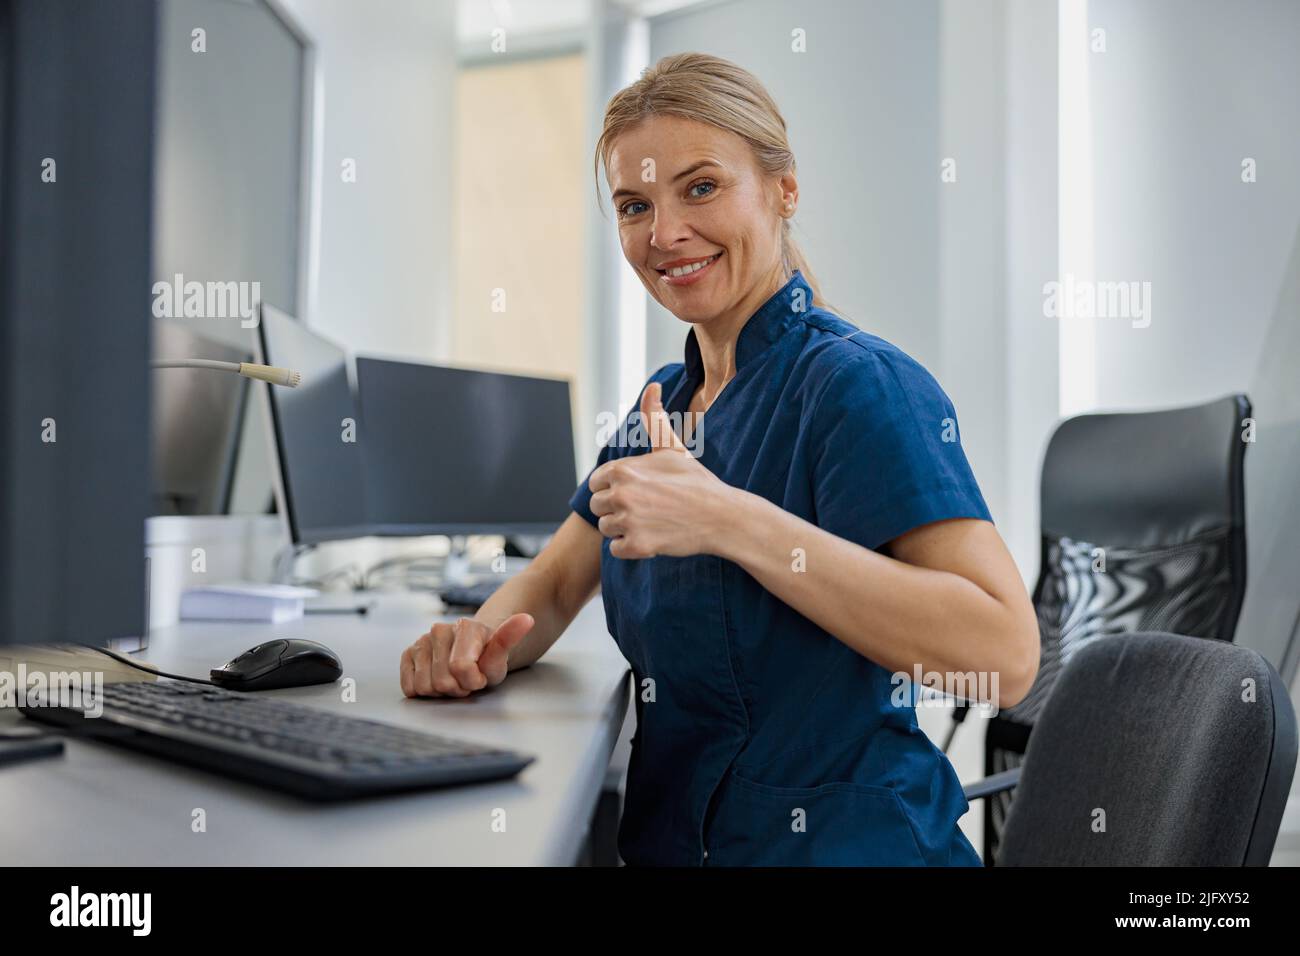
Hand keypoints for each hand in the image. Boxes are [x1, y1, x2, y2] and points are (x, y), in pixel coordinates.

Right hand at [400, 612, 533, 697]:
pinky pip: (409, 687)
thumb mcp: (503, 655)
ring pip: (425, 687)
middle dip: (457, 688)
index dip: (473, 682)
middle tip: (466, 680)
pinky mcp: (408, 654)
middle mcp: (440, 629)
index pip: (461, 669)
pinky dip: (424, 691)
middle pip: (442, 682)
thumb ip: (510, 637)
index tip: (480, 677)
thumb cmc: (488, 658)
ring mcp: (421, 641)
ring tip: (453, 679)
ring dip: (441, 692)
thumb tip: (527, 619)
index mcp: (465, 626)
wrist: (473, 654)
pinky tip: (436, 679)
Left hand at [588, 382, 730, 558]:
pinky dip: (632, 548)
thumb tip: (653, 386)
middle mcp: (622, 494)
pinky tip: (652, 537)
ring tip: (651, 522)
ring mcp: (629, 521)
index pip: (596, 483)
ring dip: (625, 529)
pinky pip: (616, 550)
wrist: (720, 516)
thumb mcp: (672, 447)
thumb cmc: (695, 481)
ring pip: (607, 529)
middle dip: (618, 509)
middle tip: (647, 508)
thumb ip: (654, 418)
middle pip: (598, 507)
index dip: (615, 488)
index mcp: (624, 469)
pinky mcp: (637, 546)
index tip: (638, 491)